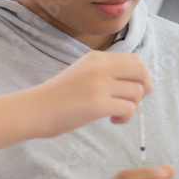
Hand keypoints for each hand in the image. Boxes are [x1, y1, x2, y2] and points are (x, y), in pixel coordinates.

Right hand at [29, 51, 152, 137]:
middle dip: (145, 87)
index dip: (142, 76)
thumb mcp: (82, 74)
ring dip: (133, 106)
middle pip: (142, 71)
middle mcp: (100, 67)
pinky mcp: (97, 104)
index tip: (135, 89)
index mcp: (97, 58)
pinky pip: (129, 109)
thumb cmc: (57, 97)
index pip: (135, 60)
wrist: (33, 109)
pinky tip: (112, 120)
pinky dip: (125, 117)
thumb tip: (137, 82)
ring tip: (116, 113)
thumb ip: (105, 73)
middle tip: (134, 101)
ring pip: (137, 92)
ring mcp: (99, 84)